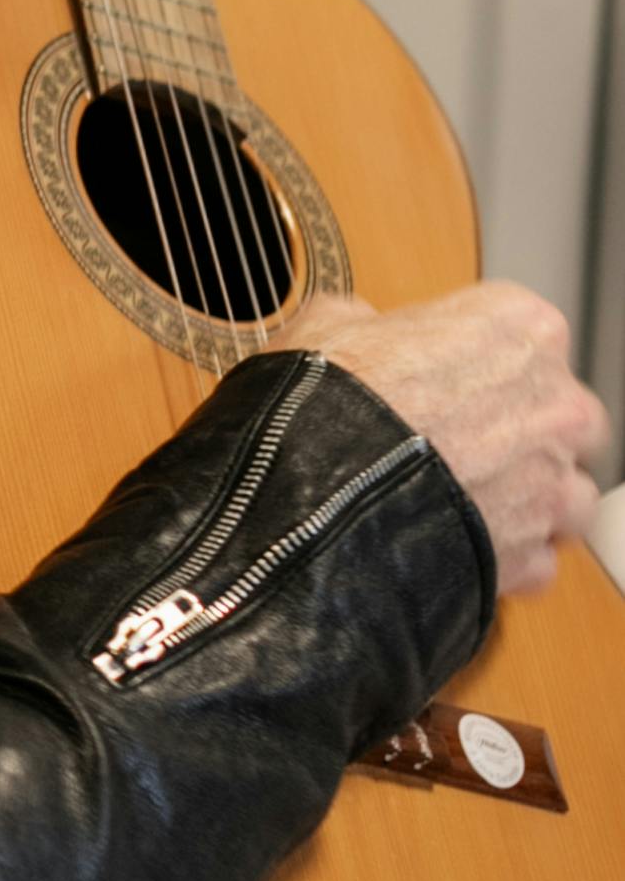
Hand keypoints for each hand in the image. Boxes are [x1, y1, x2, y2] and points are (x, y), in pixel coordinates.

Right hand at [296, 284, 605, 597]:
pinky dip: (504, 558)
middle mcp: (556, 402)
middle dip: (524, 433)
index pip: (522, 336)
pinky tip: (457, 549)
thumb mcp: (327, 325)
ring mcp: (551, 483)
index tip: (443, 378)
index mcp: (520, 327)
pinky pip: (535, 559)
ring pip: (564, 493)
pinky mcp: (533, 553)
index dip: (478, 359)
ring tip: (468, 505)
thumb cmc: (327, 406)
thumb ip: (365, 321)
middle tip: (464, 444)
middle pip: (564, 417)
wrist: (317, 499)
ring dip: (528, 500)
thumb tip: (355, 328)